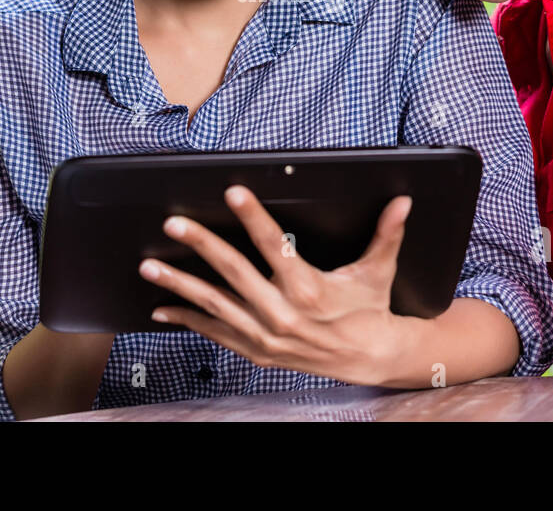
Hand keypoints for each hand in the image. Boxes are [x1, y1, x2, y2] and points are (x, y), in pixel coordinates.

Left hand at [139, 185, 413, 385]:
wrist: (368, 359)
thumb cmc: (369, 309)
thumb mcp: (377, 270)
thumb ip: (386, 234)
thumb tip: (401, 201)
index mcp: (309, 287)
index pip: (274, 244)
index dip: (251, 216)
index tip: (232, 192)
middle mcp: (282, 312)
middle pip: (233, 272)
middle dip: (201, 245)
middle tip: (174, 225)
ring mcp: (265, 335)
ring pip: (214, 305)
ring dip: (180, 285)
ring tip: (150, 267)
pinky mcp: (256, 351)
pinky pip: (214, 333)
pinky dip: (187, 319)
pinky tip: (162, 306)